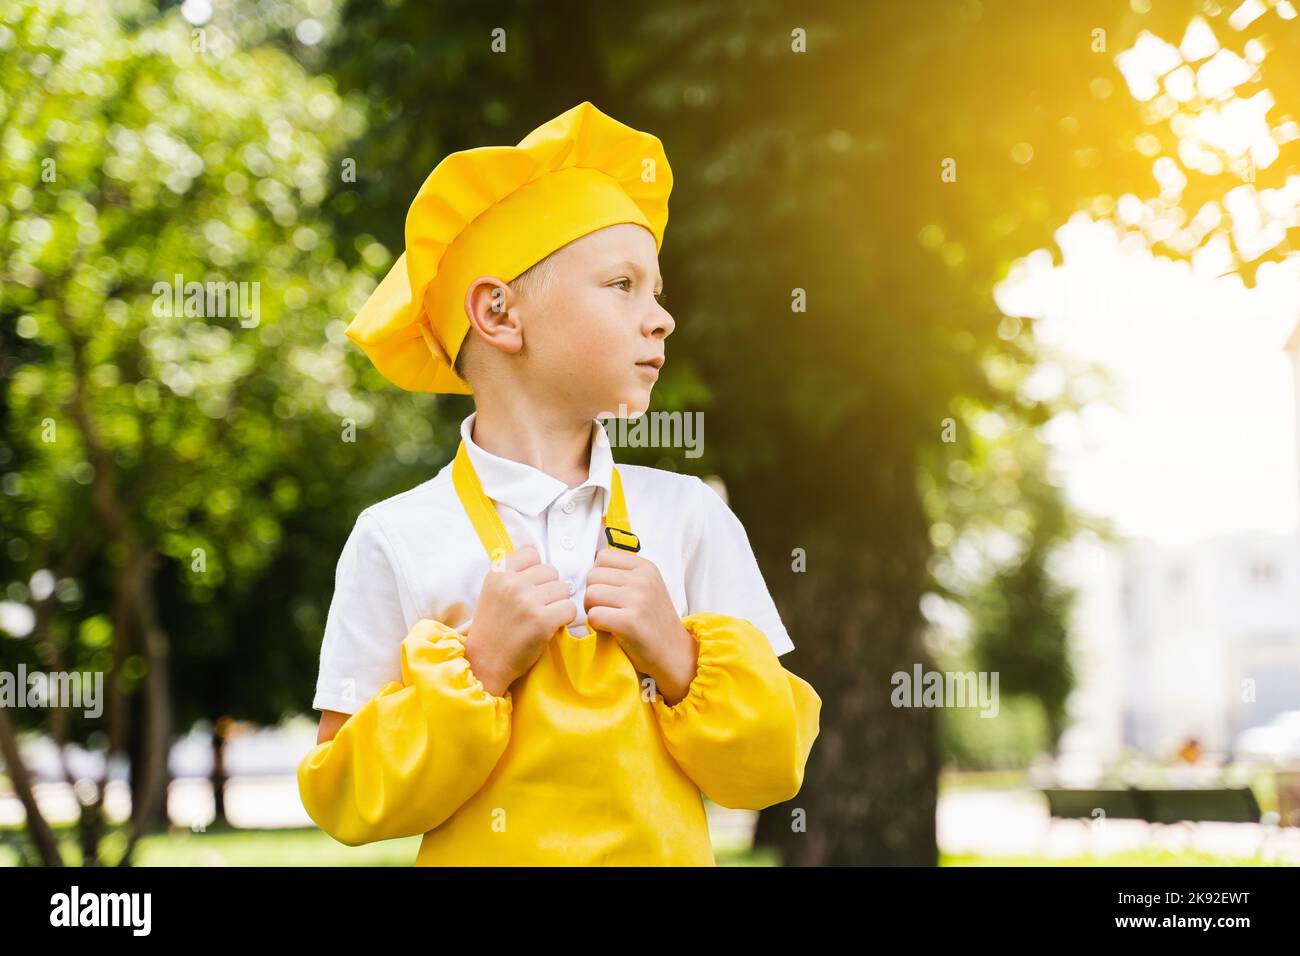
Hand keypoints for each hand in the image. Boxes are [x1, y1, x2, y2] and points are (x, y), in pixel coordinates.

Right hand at [465, 545, 575, 696]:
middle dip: (549, 588)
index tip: (528, 587)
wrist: (485, 662)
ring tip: (541, 617)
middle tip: (536, 607)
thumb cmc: (493, 627)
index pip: (531, 553)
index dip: (535, 571)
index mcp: (498, 573)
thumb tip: (543, 560)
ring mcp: (527, 601)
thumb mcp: (493, 591)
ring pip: (564, 588)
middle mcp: (512, 583)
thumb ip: (513, 573)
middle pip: (551, 571)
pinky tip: (550, 626)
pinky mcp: (542, 621)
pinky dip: (565, 619)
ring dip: (558, 603)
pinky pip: (570, 608)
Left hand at [583, 544, 696, 704]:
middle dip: (593, 595)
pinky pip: (594, 616)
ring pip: (590, 595)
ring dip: (593, 610)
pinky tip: (612, 630)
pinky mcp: (630, 622)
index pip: (602, 557)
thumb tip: (591, 564)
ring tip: (609, 620)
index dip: (599, 576)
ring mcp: (638, 600)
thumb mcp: (646, 587)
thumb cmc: (653, 621)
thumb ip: (623, 574)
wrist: (674, 652)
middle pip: (593, 576)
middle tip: (608, 610)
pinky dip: (597, 626)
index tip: (610, 592)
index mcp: (646, 567)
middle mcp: (643, 580)